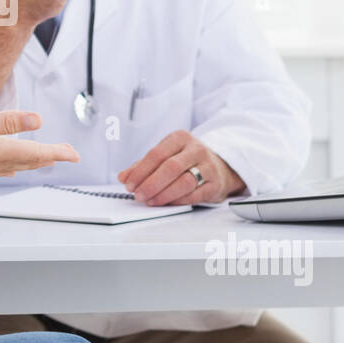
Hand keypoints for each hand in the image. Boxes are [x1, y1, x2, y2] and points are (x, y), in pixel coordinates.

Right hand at [0, 110, 78, 183]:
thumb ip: (5, 122)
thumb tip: (37, 120)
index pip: (36, 153)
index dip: (58, 152)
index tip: (76, 155)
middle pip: (29, 161)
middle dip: (50, 157)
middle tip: (68, 155)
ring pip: (15, 165)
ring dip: (33, 162)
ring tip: (45, 159)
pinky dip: (12, 164)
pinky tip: (9, 165)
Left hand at [117, 130, 247, 205]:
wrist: (219, 167)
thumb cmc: (186, 161)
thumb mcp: (166, 156)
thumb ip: (143, 165)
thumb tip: (124, 177)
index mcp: (180, 138)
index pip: (157, 154)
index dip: (140, 171)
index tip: (129, 184)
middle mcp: (196, 150)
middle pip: (170, 167)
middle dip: (151, 184)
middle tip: (138, 195)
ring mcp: (208, 166)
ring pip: (184, 182)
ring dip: (163, 194)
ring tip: (150, 201)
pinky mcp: (215, 184)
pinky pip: (194, 195)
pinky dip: (177, 201)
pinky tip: (166, 204)